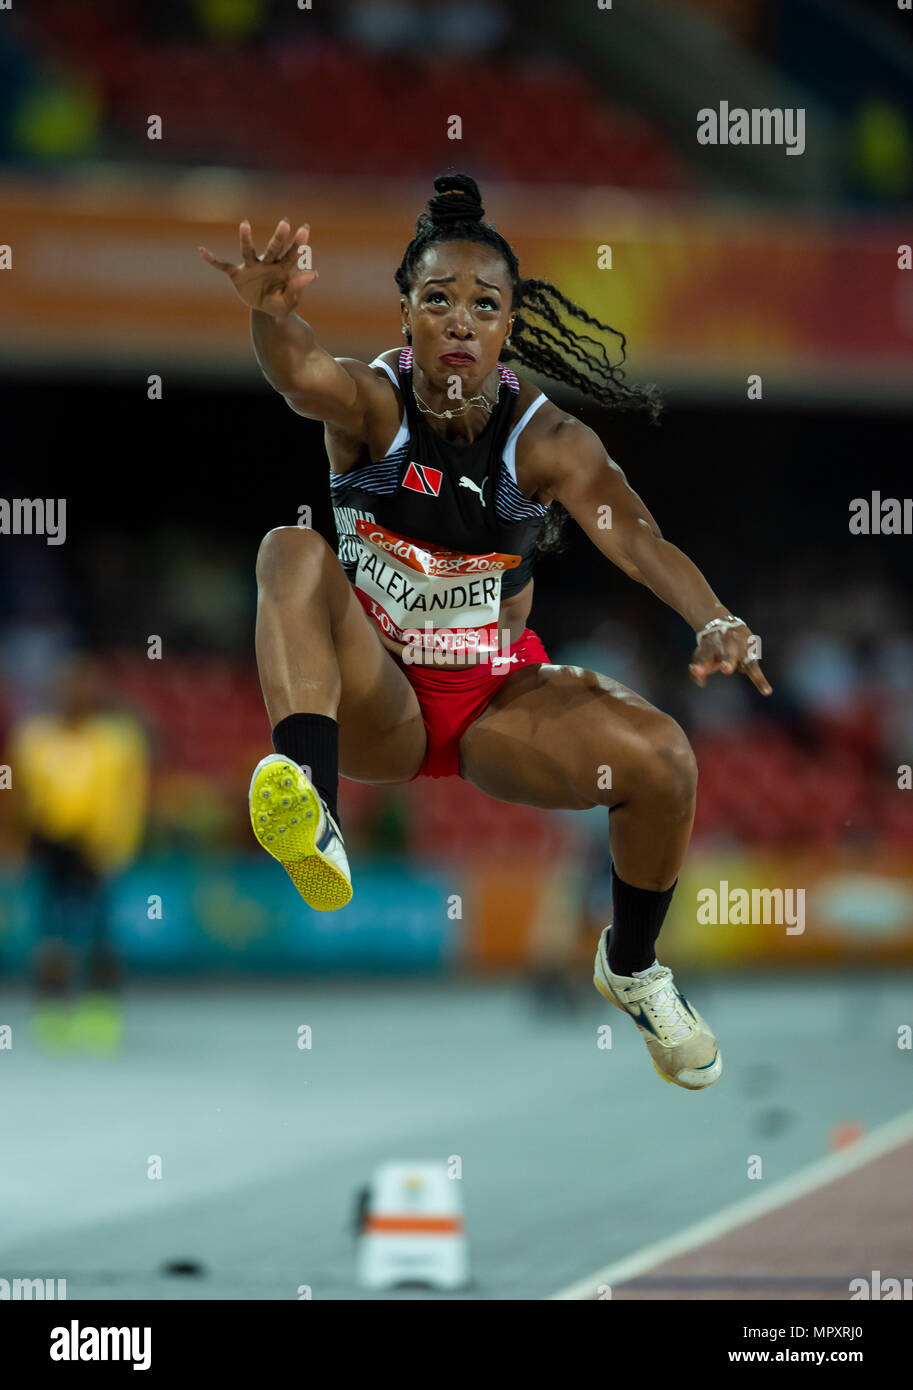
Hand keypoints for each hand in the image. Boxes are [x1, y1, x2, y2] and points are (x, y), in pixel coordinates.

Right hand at [198, 218, 317, 316]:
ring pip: (249, 251)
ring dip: (246, 239)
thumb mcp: (290, 301)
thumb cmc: (281, 303)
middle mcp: (268, 263)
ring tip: (244, 223)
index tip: (305, 229)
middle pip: (274, 249)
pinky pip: (224, 266)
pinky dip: (213, 260)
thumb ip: (298, 288)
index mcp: (283, 269)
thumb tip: (313, 273)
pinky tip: (202, 251)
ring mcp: (252, 267)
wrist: (267, 311)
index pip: (292, 254)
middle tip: (285, 223)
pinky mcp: (237, 275)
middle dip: (279, 237)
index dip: (299, 243)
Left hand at [689, 622, 771, 694]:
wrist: (725, 624)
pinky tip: (766, 691)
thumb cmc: (711, 647)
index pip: (703, 659)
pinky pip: (756, 668)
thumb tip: (701, 682)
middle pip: (728, 656)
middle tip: (726, 668)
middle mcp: (727, 648)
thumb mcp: (700, 656)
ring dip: (752, 673)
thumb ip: (697, 671)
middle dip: (728, 662)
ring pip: (747, 661)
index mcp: (710, 649)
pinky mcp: (752, 652)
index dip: (699, 666)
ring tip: (761, 688)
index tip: (695, 670)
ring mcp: (741, 649)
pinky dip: (761, 680)